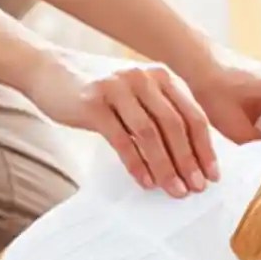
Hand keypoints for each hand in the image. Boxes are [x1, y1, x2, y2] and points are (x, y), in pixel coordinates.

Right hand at [24, 49, 216, 196]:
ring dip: (165, 167)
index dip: (205, 147)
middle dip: (189, 161)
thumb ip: (162, 113)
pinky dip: (136, 164)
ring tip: (174, 190)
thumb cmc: (100, 90)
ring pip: (150, 134)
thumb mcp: (137, 93)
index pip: (193, 115)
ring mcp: (118, 88)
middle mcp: (144, 78)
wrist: (48, 69)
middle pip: (176, 126)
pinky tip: (145, 182)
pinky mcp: (93, 103)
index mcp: (162, 76)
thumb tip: (191, 156)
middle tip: (196, 188)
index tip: (212, 175)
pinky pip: (121, 139)